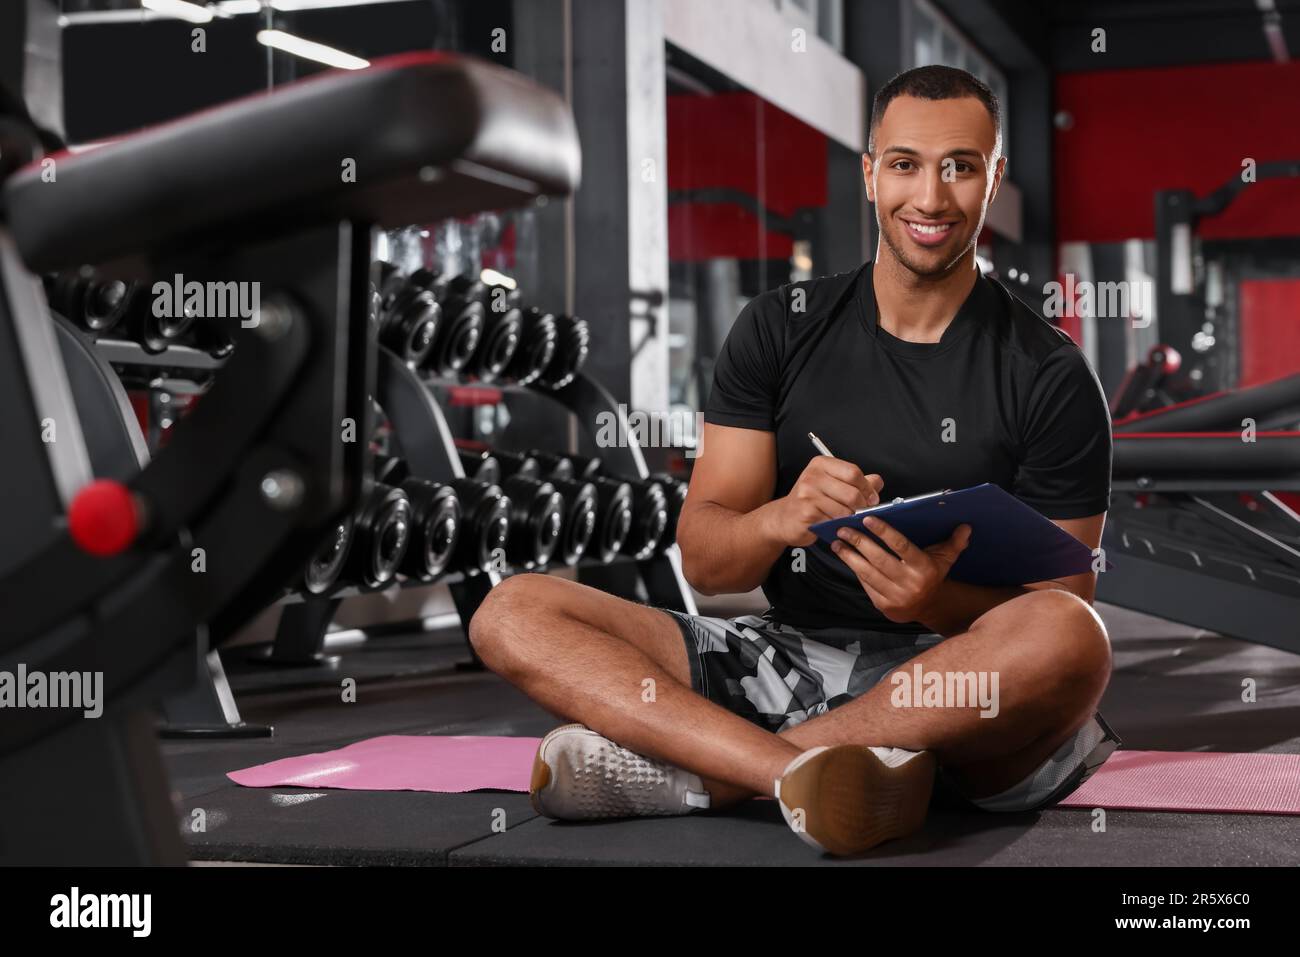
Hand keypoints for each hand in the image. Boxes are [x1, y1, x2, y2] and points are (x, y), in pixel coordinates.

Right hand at [766, 457, 883, 546]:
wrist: (784, 518)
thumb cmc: (811, 501)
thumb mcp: (833, 485)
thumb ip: (857, 482)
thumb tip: (877, 481)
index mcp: (821, 464)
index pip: (853, 472)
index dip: (867, 488)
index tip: (872, 498)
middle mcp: (812, 476)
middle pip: (852, 493)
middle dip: (862, 507)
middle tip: (862, 512)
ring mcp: (808, 494)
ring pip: (845, 510)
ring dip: (851, 518)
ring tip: (847, 519)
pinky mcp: (807, 513)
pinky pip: (835, 522)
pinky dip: (840, 526)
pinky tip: (836, 525)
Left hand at [830, 516, 971, 623]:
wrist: (928, 606)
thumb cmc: (933, 575)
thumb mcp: (945, 559)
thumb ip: (954, 542)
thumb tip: (965, 526)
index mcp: (923, 568)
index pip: (901, 546)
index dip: (884, 532)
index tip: (868, 519)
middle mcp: (909, 583)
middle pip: (879, 559)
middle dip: (859, 542)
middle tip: (843, 529)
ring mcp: (895, 596)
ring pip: (867, 573)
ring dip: (849, 556)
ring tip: (837, 542)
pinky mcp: (883, 605)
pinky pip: (865, 584)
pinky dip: (854, 570)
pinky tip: (846, 557)